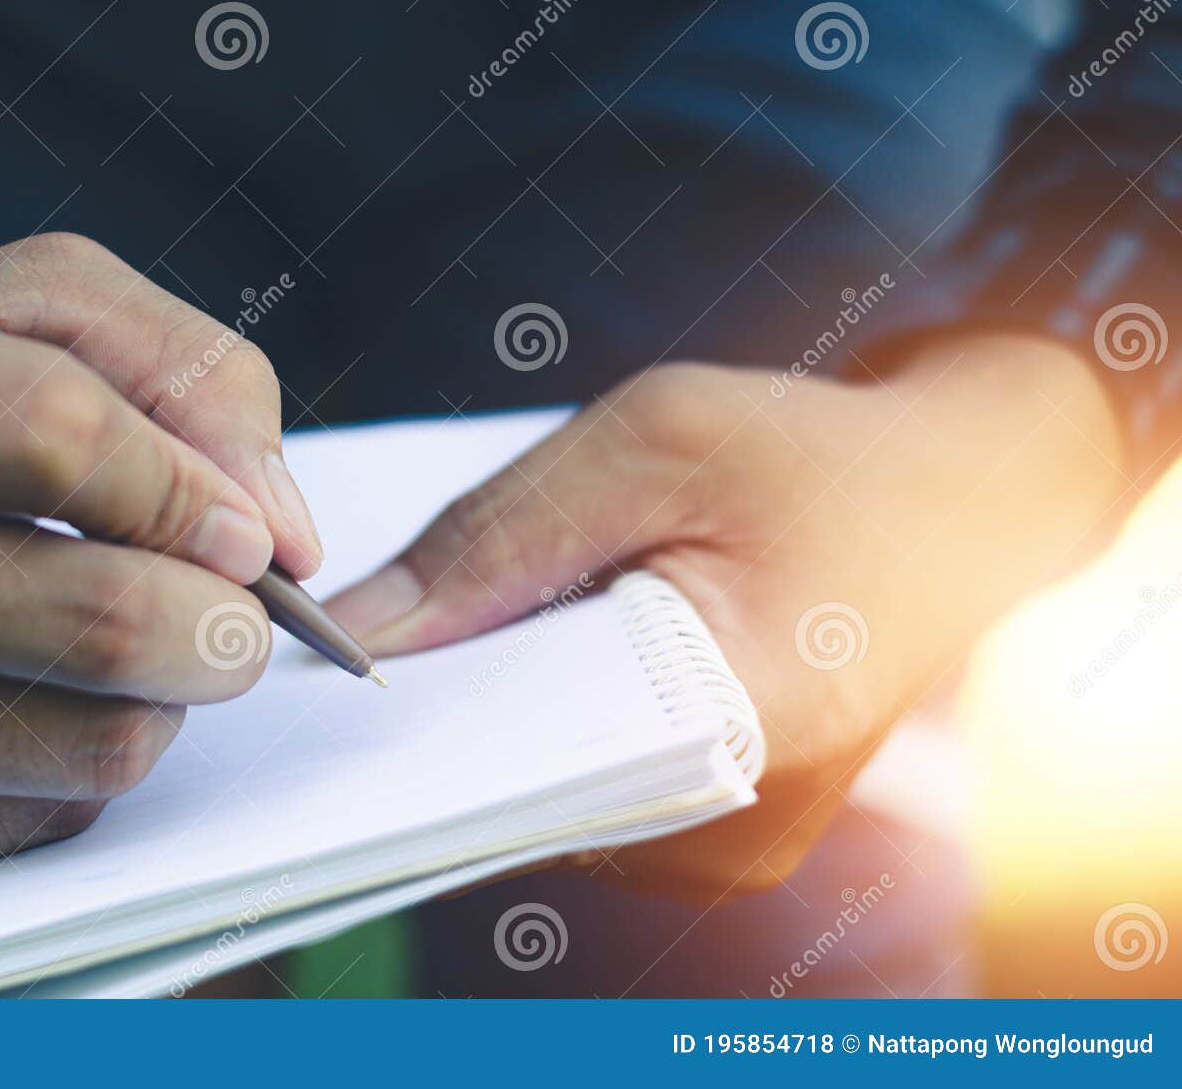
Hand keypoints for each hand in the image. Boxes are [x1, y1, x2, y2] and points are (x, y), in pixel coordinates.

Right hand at [0, 233, 321, 884]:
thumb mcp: (26, 309)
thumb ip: (186, 372)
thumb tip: (282, 538)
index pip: (65, 442)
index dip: (199, 492)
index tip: (244, 529)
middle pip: (107, 626)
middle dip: (231, 625)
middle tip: (234, 607)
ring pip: (101, 744)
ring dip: (169, 694)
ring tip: (127, 636)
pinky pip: (50, 816)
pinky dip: (90, 757)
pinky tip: (40, 696)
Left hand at [328, 334, 1121, 897]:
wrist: (959, 503)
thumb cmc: (821, 458)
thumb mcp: (654, 443)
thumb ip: (498, 538)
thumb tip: (359, 630)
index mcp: (738, 727)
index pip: (520, 760)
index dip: (410, 714)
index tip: (324, 670)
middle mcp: (729, 825)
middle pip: (521, 787)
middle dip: (441, 707)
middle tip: (371, 634)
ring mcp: (722, 840)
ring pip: (545, 788)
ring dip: (492, 710)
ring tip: (461, 627)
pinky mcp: (709, 819)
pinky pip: (585, 778)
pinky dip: (542, 716)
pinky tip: (530, 646)